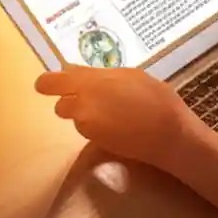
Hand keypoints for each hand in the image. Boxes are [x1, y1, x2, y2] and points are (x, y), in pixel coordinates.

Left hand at [35, 66, 196, 167]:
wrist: (168, 134)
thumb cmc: (156, 98)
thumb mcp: (131, 75)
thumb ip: (101, 76)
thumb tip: (80, 75)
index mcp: (88, 83)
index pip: (51, 82)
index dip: (50, 83)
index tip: (55, 84)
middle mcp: (81, 105)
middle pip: (60, 104)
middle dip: (71, 101)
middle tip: (93, 98)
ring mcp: (87, 126)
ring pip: (76, 118)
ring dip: (86, 114)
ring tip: (113, 111)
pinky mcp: (95, 143)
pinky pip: (89, 129)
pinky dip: (98, 126)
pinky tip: (119, 124)